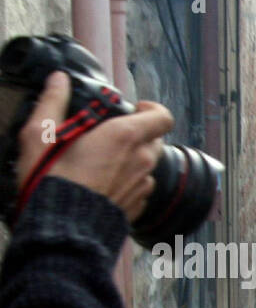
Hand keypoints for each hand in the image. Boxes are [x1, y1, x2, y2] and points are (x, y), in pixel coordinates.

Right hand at [17, 72, 174, 220]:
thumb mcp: (40, 135)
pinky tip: (105, 182)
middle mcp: (141, 160)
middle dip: (138, 132)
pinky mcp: (138, 206)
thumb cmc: (50, 180)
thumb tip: (59, 80)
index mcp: (124, 136)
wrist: (62, 228)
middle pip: (155, 139)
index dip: (152, 110)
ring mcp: (143, 185)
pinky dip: (129, 180)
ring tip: (103, 160)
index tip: (134, 109)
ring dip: (133, 158)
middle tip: (110, 134)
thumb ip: (53, 102)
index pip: (162, 116)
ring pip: (148, 163)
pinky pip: (141, 186)